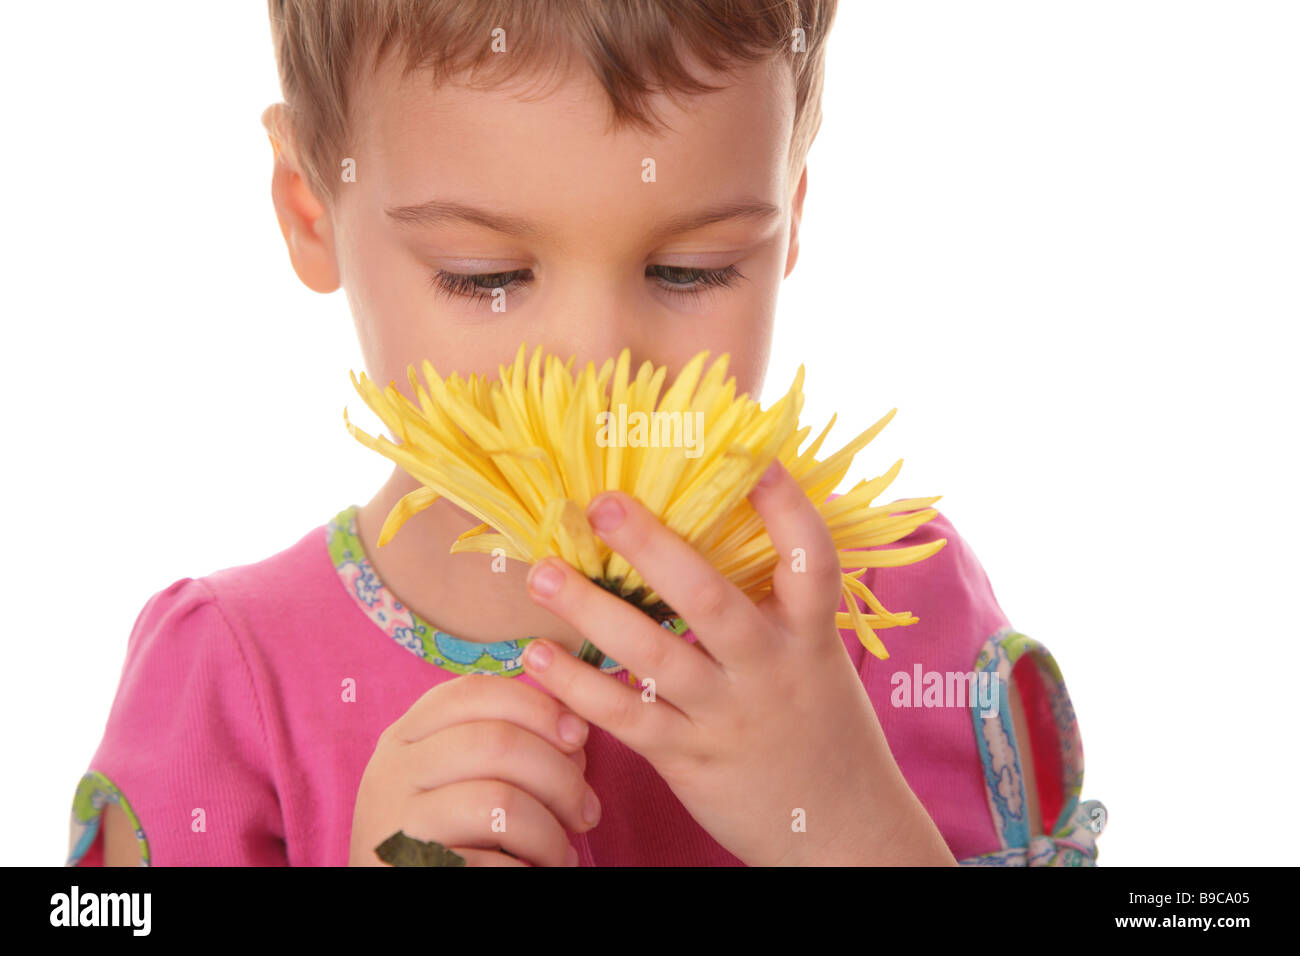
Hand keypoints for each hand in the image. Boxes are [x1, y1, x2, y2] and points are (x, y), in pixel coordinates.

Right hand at [349, 673, 599, 865]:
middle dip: (560, 776)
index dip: (537, 707)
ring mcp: (395, 818)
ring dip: (549, 831)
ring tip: (561, 854)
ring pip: (499, 801)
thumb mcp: (456, 775)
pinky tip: (534, 872)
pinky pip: (487, 861)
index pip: (475, 692)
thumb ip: (502, 745)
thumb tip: (573, 735)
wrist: (392, 887)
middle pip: (497, 742)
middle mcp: (394, 768)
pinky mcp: (407, 865)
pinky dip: (526, 868)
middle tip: (585, 812)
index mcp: (409, 734)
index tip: (579, 736)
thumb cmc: (443, 831)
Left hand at [521, 459, 955, 865]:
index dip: (786, 507)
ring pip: (653, 656)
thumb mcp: (817, 660)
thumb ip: (777, 606)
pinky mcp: (691, 759)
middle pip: (710, 598)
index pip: (810, 560)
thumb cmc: (821, 726)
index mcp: (810, 635)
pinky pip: (626, 717)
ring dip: (591, 610)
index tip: (753, 455)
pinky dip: (576, 685)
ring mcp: (729, 715)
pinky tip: (536, 656)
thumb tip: (726, 527)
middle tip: (600, 502)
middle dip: (652, 546)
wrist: (844, 830)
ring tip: (540, 572)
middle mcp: (770, 669)